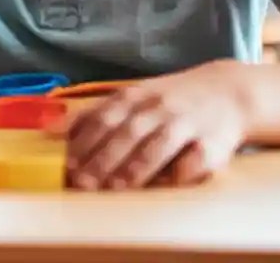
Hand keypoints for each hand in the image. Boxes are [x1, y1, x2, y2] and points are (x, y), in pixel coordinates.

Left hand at [65, 59, 252, 189]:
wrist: (229, 92)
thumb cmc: (169, 100)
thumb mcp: (131, 97)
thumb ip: (94, 114)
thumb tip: (51, 132)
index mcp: (135, 97)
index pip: (104, 118)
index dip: (84, 140)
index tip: (66, 163)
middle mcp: (159, 108)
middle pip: (127, 133)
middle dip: (103, 159)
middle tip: (83, 182)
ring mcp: (186, 124)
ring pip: (158, 146)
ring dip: (135, 168)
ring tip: (115, 188)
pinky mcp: (213, 143)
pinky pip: (194, 160)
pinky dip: (180, 172)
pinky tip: (165, 185)